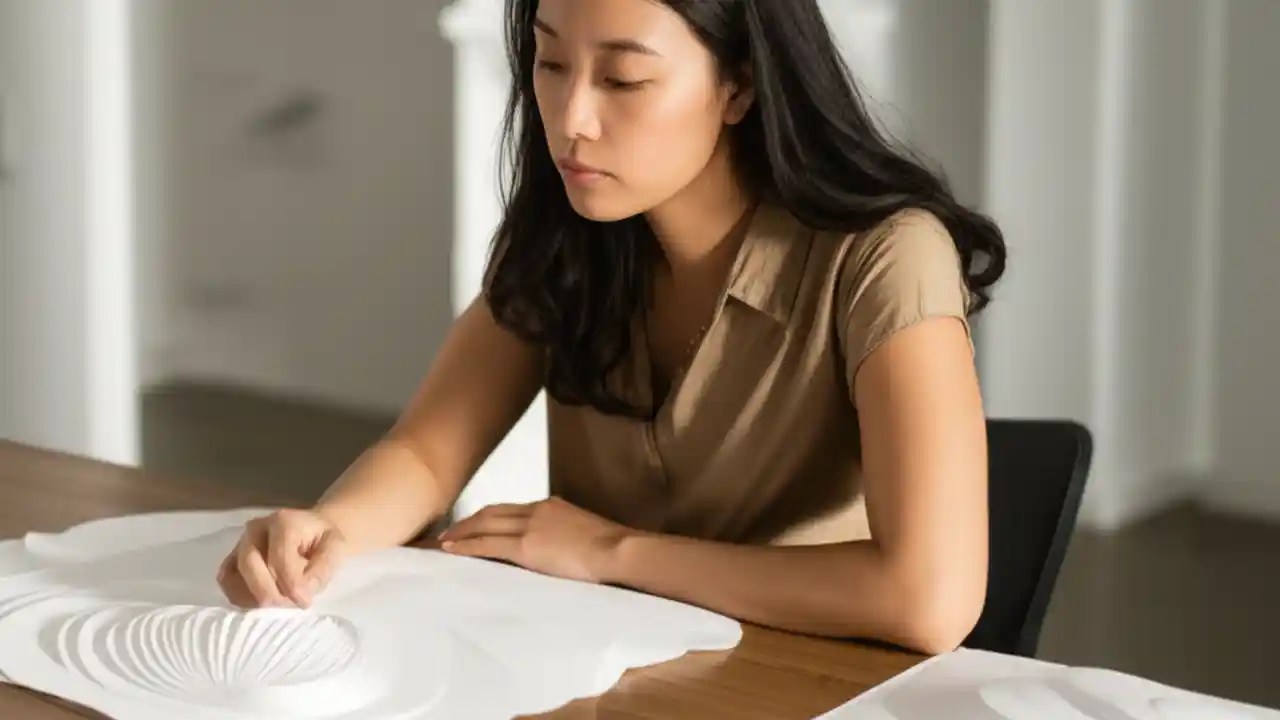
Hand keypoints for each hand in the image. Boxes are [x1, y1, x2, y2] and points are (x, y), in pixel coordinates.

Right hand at [216, 508, 348, 608]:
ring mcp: (239, 544)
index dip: (290, 583)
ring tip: (279, 603)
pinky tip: (263, 603)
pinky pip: (227, 583)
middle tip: (289, 606)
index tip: (305, 602)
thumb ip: (321, 570)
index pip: (280, 555)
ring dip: (253, 597)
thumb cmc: (323, 541)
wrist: (312, 533)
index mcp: (283, 522)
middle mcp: (255, 529)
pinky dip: (242, 598)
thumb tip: (301, 593)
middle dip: (268, 592)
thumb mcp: (336, 550)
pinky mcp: (231, 559)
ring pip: (232, 575)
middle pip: (249, 563)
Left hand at [439, 497, 631, 583]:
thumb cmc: (611, 548)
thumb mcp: (585, 531)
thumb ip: (566, 534)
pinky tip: (452, 550)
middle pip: (492, 511)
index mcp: (550, 506)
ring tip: (444, 541)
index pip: (511, 509)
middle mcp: (536, 510)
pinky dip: (467, 545)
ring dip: (462, 531)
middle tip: (449, 531)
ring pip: (485, 523)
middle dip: (468, 521)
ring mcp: (529, 526)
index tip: (476, 524)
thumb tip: (559, 547)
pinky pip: (488, 544)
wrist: (617, 550)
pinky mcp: (525, 547)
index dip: (490, 517)